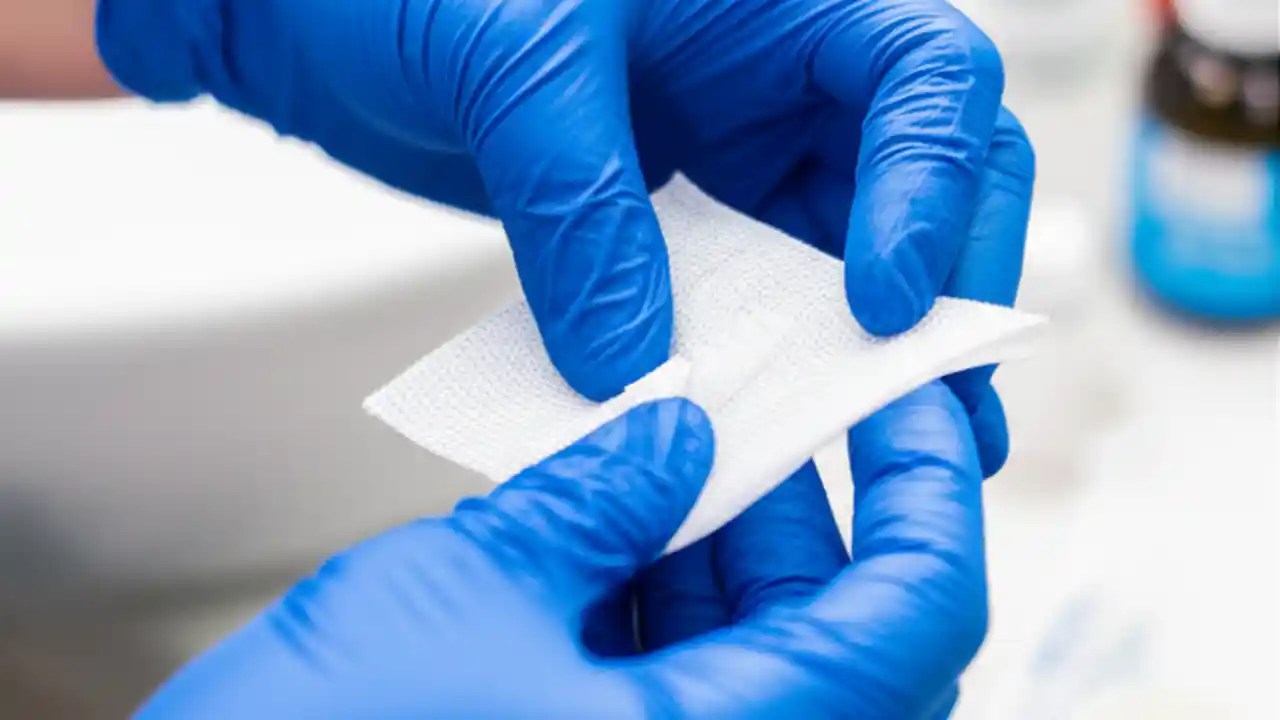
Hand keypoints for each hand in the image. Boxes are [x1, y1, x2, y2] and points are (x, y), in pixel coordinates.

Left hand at [97, 0, 1032, 473]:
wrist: (301, 10)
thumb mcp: (514, 68)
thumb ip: (587, 218)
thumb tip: (638, 372)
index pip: (928, 81)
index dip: (932, 190)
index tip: (879, 301)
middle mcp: (771, 72)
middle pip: (914, 179)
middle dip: (938, 287)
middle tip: (937, 404)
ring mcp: (720, 148)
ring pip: (830, 250)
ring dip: (851, 343)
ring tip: (869, 442)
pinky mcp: (661, 212)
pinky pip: (731, 288)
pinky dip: (744, 352)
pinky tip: (747, 415)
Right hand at [139, 383, 987, 717]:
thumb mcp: (474, 587)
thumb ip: (597, 501)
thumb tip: (680, 433)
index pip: (918, 616)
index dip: (930, 489)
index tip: (899, 391)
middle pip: (844, 625)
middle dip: (805, 499)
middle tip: (762, 391)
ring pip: (754, 646)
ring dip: (723, 537)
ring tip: (674, 431)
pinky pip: (673, 670)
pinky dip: (657, 586)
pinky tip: (609, 507)